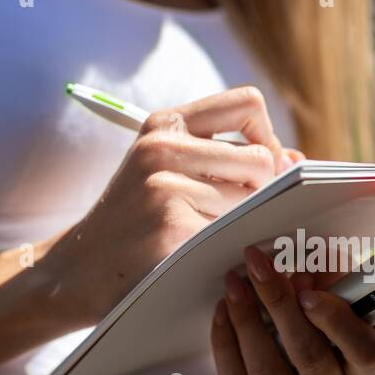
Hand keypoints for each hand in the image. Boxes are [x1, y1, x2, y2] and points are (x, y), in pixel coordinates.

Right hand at [45, 87, 293, 328]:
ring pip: (254, 199)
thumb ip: (229, 157)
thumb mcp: (170, 171)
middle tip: (232, 215)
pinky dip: (231, 248)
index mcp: (166, 123)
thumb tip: (297, 159)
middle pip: (262, 158)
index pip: (249, 104)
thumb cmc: (136, 222)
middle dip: (262, 191)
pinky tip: (203, 256)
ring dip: (244, 224)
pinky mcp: (172, 227)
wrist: (78, 270)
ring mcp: (165, 186)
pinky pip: (236, 233)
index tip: (255, 169)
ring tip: (208, 236)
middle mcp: (164, 146)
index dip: (267, 137)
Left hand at [210, 247, 374, 374]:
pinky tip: (223, 316)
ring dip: (246, 323)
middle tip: (258, 268)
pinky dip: (226, 348)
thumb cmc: (320, 322)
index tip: (307, 291)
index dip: (334, 320)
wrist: (296, 362)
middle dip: (278, 304)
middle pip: (307, 355)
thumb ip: (328, 277)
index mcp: (364, 368)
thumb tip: (305, 269)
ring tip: (235, 288)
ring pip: (268, 373)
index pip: (362, 350)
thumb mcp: (335, 294)